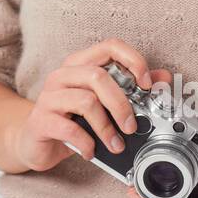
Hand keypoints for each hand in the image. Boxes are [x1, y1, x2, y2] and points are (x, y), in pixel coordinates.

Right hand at [7, 38, 171, 171]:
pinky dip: (86, 143)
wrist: (33, 141)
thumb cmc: (70, 119)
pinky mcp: (41, 120)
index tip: (147, 84)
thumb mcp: (101, 103)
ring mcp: (49, 97)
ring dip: (107, 128)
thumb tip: (163, 78)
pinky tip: (91, 151)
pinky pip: (69, 128)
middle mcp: (62, 75)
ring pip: (86, 101)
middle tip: (131, 126)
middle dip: (122, 104)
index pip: (109, 46)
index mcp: (79, 65)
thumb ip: (131, 89)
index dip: (132, 60)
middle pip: (98, 76)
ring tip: (115, 145)